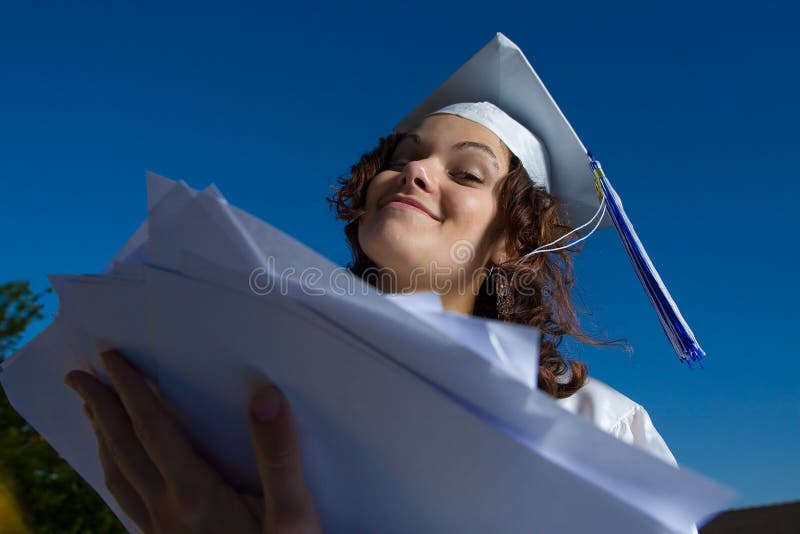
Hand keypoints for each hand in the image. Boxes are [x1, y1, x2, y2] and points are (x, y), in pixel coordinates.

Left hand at [64, 350, 321, 533]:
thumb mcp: (294, 515)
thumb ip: (279, 455)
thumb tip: (265, 396)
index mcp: (194, 494)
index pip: (153, 429)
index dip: (131, 390)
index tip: (110, 359)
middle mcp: (168, 509)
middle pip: (123, 448)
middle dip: (100, 407)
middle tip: (79, 376)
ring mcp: (163, 530)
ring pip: (119, 475)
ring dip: (103, 438)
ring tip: (93, 412)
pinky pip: (128, 499)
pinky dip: (116, 470)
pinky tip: (123, 470)